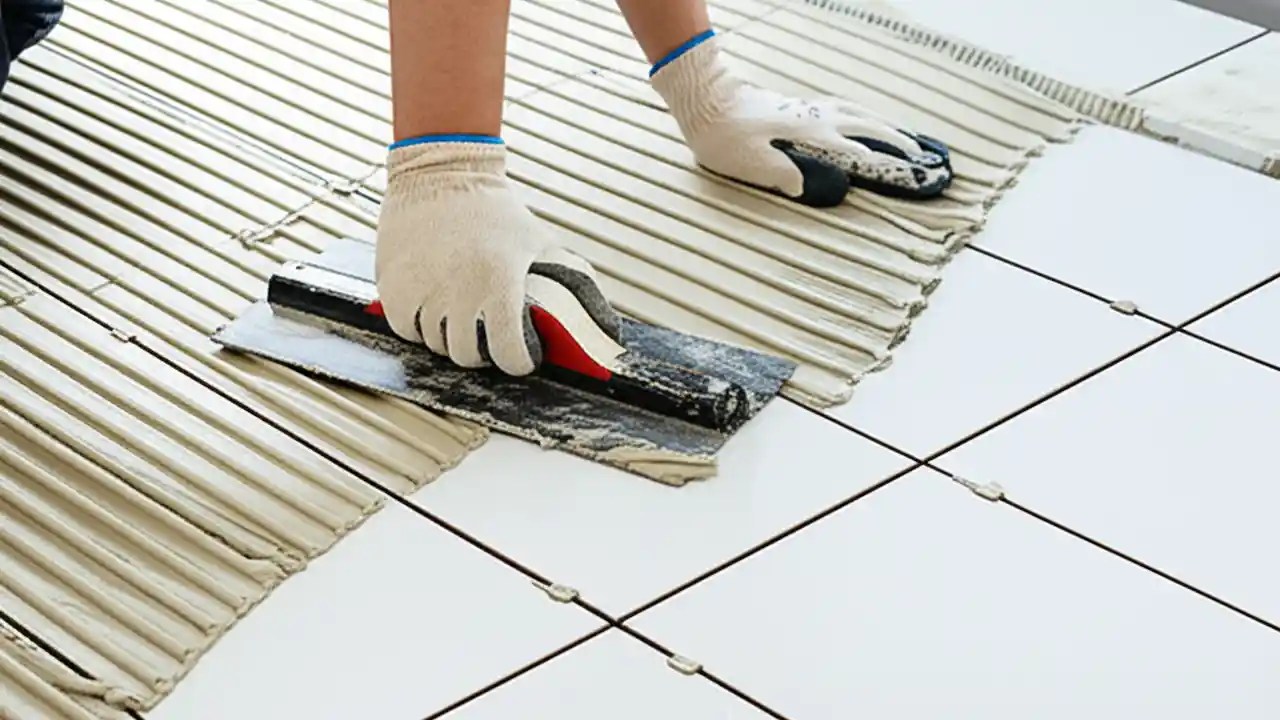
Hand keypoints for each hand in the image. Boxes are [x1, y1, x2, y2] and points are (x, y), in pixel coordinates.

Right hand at [376, 140, 619, 375]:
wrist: (440, 173)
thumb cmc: (495, 210)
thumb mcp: (543, 243)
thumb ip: (576, 284)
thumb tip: (610, 327)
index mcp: (499, 285)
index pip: (509, 356)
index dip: (518, 361)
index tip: (520, 354)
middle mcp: (458, 294)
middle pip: (468, 357)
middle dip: (483, 351)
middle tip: (488, 331)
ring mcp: (422, 293)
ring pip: (436, 345)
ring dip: (450, 336)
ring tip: (460, 310)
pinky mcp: (393, 288)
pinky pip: (406, 330)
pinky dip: (419, 326)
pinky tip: (433, 306)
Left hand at [651, 32, 951, 206]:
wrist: (704, 102)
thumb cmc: (723, 135)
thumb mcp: (748, 162)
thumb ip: (779, 174)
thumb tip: (803, 187)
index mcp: (804, 130)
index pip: (849, 146)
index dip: (876, 158)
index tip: (902, 169)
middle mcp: (810, 116)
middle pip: (861, 122)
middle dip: (891, 136)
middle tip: (916, 151)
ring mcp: (804, 109)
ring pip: (852, 111)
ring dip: (878, 123)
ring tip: (898, 135)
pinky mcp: (795, 108)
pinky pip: (839, 109)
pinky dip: (858, 115)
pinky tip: (858, 122)